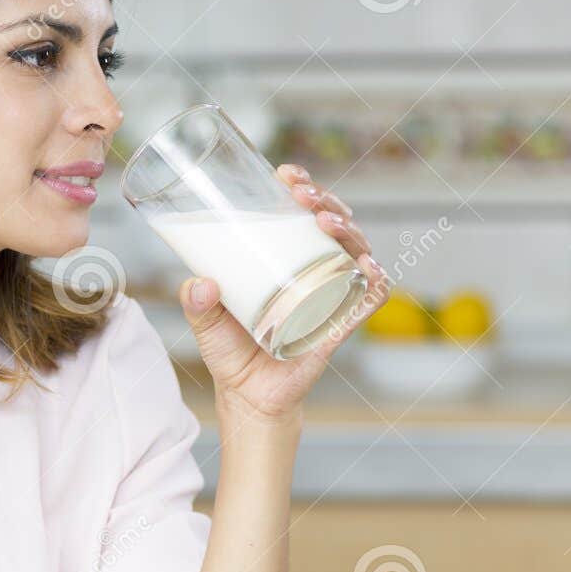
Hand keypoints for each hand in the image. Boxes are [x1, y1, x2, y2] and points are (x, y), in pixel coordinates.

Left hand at [180, 163, 391, 424]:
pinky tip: (366, 266)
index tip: (286, 175)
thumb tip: (199, 283)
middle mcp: (313, 270)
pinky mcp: (340, 323)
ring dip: (346, 228)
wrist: (248, 396)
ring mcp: (330, 294)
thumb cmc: (230, 351)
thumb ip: (196, 302)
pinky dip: (374, 280)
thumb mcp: (205, 321)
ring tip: (324, 222)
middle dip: (324, 200)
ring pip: (354, 249)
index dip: (301, 185)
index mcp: (284, 257)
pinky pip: (368, 297)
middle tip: (301, 197)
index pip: (301, 211)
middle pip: (332, 222)